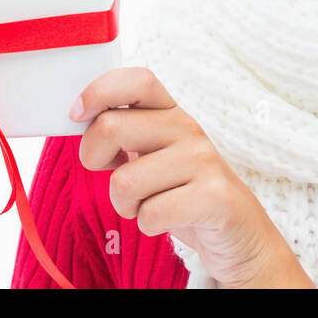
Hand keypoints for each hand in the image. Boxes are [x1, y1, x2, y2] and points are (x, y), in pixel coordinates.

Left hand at [72, 67, 312, 287]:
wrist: (241, 237)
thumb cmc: (184, 194)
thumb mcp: (153, 155)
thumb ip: (123, 133)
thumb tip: (79, 117)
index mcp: (171, 113)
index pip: (137, 80)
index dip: (98, 91)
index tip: (77, 115)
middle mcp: (188, 128)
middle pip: (111, 126)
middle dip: (94, 158)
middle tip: (112, 175)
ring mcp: (203, 161)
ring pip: (124, 180)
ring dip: (124, 204)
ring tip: (147, 205)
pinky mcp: (214, 196)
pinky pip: (150, 213)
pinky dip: (147, 225)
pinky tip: (166, 221)